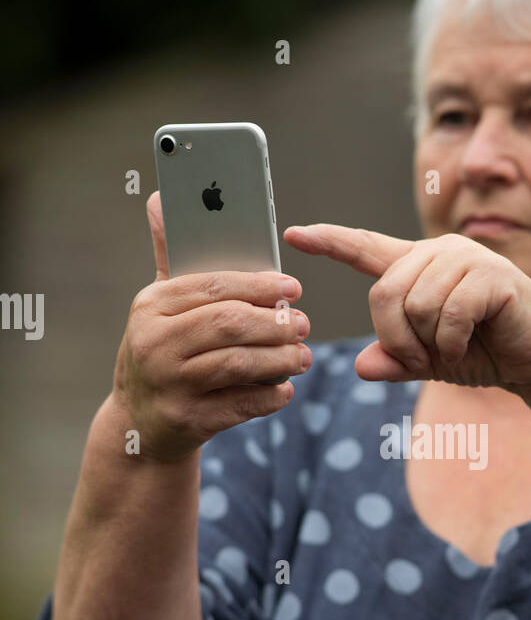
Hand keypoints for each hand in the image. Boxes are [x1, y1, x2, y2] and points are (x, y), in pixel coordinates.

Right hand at [111, 193, 312, 460]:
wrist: (139, 422)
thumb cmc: (162, 351)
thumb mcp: (159, 305)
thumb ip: (172, 255)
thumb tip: (160, 197)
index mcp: (152, 306)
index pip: (213, 286)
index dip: (258, 285)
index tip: (292, 287)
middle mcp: (155, 343)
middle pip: (228, 324)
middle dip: (273, 323)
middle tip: (302, 324)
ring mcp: (169, 384)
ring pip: (237, 364)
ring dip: (279, 360)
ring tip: (302, 356)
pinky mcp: (187, 419)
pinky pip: (239, 405)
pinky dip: (268, 397)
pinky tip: (284, 389)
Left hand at [283, 224, 530, 395]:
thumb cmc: (488, 354)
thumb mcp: (431, 362)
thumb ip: (395, 360)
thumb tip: (361, 366)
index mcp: (420, 266)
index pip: (366, 247)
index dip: (329, 241)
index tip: (294, 234)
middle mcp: (441, 252)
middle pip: (382, 293)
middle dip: (395, 338)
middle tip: (421, 361)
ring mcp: (468, 258)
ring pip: (413, 305)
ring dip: (427, 344)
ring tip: (450, 352)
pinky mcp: (492, 275)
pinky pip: (447, 314)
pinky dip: (452, 344)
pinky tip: (469, 346)